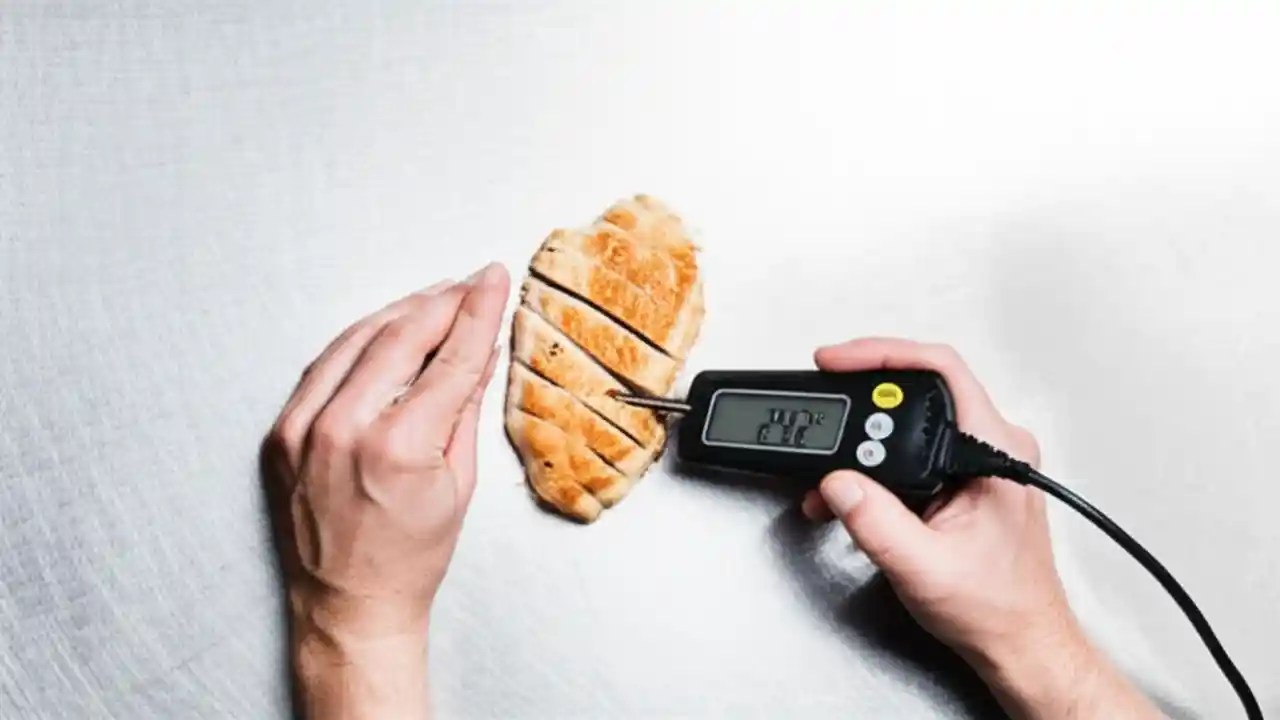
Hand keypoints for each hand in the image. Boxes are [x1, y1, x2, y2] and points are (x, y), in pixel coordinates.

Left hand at [261, 262, 509, 719]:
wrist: (348, 603)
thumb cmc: (410, 556)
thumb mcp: (458, 482)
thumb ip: (466, 405)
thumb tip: (483, 348)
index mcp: (398, 447)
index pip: (450, 357)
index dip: (478, 311)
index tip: (494, 279)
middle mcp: (343, 430)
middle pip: (401, 336)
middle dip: (442, 302)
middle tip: (471, 283)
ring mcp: (302, 429)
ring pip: (356, 339)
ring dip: (400, 312)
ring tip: (435, 297)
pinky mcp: (281, 433)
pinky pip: (323, 365)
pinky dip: (359, 340)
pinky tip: (386, 327)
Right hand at [801, 338, 1158, 719]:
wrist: (1019, 643)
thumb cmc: (995, 608)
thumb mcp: (922, 567)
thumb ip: (874, 521)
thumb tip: (836, 482)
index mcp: (995, 451)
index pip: (940, 369)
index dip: (882, 355)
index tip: (838, 361)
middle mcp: (993, 446)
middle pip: (918, 388)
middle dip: (861, 398)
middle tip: (823, 397)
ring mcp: (980, 459)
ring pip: (910, 420)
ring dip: (863, 439)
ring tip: (828, 463)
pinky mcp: (963, 476)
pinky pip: (912, 448)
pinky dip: (875, 463)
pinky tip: (852, 488)